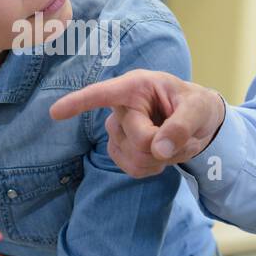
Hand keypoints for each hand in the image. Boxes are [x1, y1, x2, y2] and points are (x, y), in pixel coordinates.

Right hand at [48, 69, 225, 178]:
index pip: (102, 94)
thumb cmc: (196, 106)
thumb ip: (182, 126)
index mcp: (136, 86)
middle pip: (138, 139)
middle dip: (164, 144)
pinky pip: (133, 169)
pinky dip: (154, 167)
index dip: (78, 103)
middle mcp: (121, 107)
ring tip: (174, 142)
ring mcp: (116, 131)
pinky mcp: (119, 150)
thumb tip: (159, 150)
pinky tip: (162, 154)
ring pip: (134, 158)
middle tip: (185, 135)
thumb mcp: (199, 109)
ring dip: (161, 158)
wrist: (197, 123)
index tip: (55, 112)